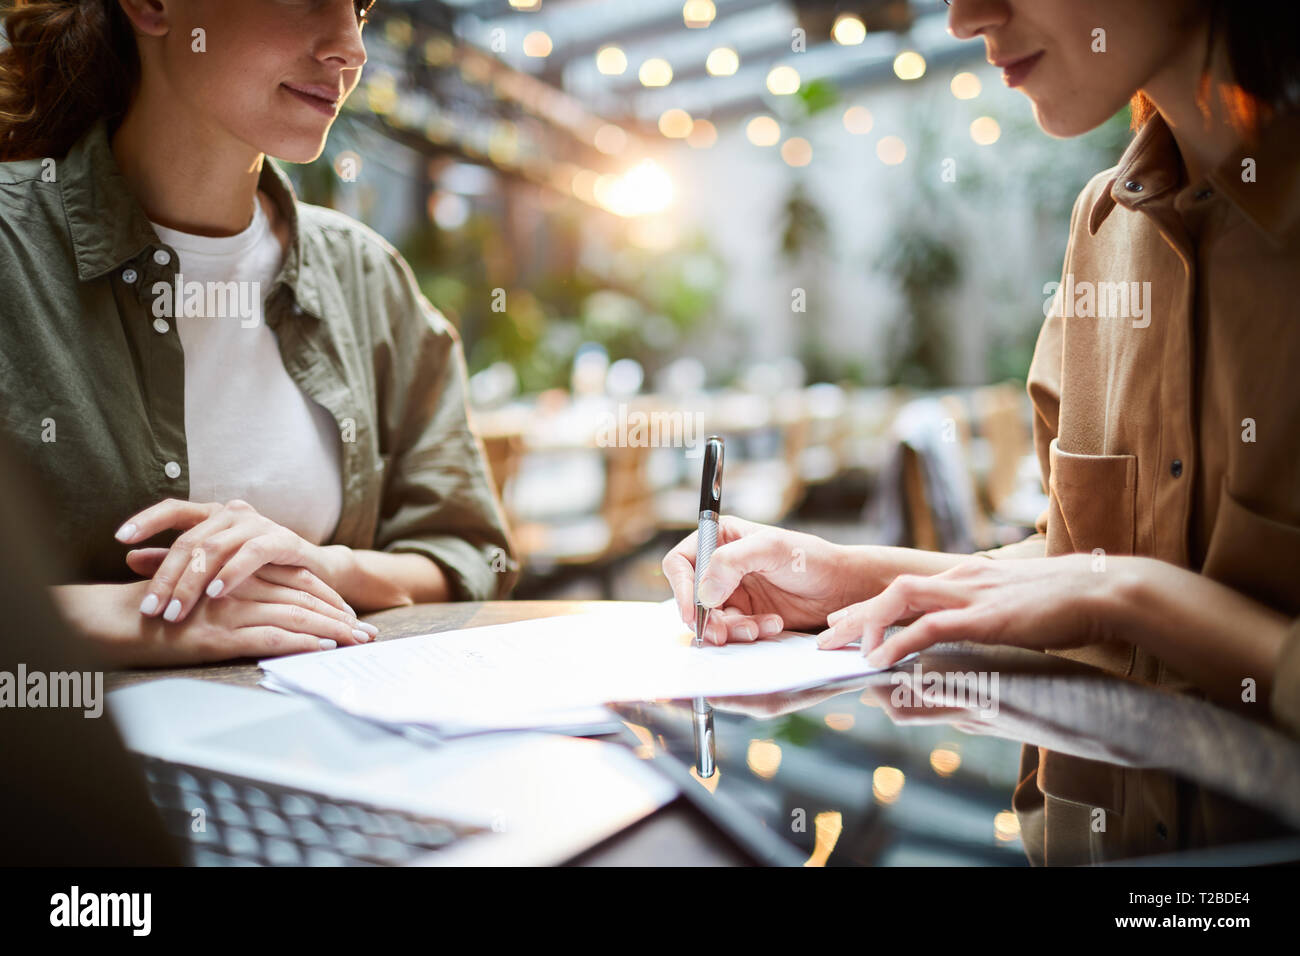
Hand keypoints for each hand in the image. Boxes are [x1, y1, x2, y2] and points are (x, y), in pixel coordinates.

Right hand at [60, 571, 375, 667]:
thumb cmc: (157, 610)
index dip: (328, 597)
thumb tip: (263, 608)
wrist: (115, 620)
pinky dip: (302, 643)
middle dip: (341, 617)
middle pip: (305, 599)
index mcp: (239, 574)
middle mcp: (241, 588)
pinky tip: (325, 648)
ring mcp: (232, 611)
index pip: (297, 581)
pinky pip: (271, 637)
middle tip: (368, 633)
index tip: (351, 615)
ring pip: (296, 617)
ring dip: (333, 632)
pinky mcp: (221, 635)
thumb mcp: (202, 593)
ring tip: (358, 643)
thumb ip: (231, 592)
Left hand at [116, 498, 346, 623]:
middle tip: (151, 609)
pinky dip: (232, 573)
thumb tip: (130, 559)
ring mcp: (259, 524)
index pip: (175, 509)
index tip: (120, 538)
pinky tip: (216, 593)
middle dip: (166, 577)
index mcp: (214, 515)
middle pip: (190, 540)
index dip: (147, 520)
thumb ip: (176, 562)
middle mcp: (234, 513)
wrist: (315, 575)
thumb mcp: (214, 567)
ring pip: (215, 549)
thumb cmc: (260, 571)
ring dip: (192, 582)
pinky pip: (252, 554)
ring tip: (176, 610)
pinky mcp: (283, 540)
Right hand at [661, 517, 879, 644]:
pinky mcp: (746, 616)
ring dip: (731, 629)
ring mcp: (732, 592)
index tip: (693, 611)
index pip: (681, 562)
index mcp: (721, 538)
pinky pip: (731, 632)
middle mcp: (721, 565)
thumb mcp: (773, 549)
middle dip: (707, 618)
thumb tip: (703, 592)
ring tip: (760, 628)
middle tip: (723, 633)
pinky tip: (772, 625)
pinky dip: (747, 634)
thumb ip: (732, 561)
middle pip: (691, 597)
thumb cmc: (812, 559)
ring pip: (711, 619)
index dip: (681, 587)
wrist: (842, 589)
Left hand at [816, 555, 1121, 664]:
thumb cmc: (1070, 602)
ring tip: (845, 651)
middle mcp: (962, 579)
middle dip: (856, 614)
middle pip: (892, 589)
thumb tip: (982, 630)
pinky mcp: (985, 616)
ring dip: (868, 624)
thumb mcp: (1019, 604)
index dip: (873, 605)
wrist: (1105, 589)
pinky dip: (900, 643)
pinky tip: (880, 661)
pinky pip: (930, 626)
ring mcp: (972, 595)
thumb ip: (992, 614)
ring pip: (901, 599)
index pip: (908, 587)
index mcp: (969, 576)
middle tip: (825, 638)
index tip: (845, 622)